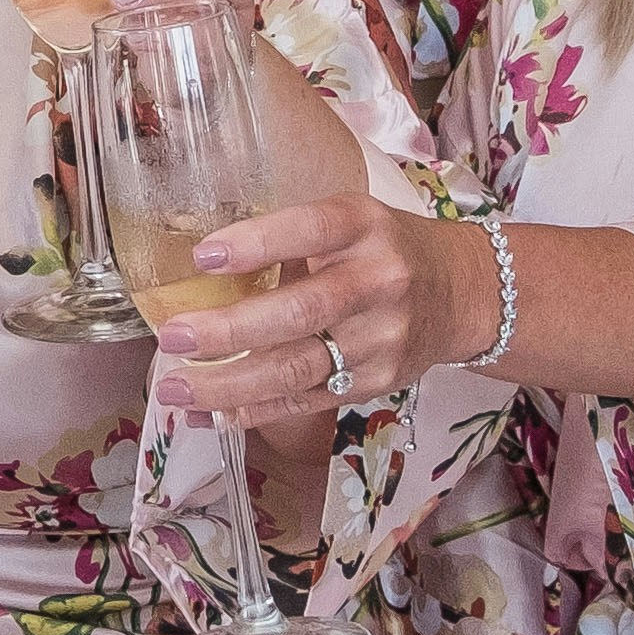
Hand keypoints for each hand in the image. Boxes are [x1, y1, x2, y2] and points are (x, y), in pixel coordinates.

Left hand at [153, 195, 471, 432]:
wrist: (461, 294)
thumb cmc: (382, 250)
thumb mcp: (349, 221)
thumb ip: (291, 239)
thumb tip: (199, 268)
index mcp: (364, 227)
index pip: (311, 230)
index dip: (256, 244)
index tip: (203, 257)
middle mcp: (378, 282)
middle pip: (301, 311)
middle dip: (229, 331)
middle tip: (172, 338)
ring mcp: (382, 339)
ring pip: (299, 369)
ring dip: (229, 384)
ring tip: (175, 388)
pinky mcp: (378, 382)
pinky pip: (308, 402)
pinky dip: (253, 412)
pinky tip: (209, 413)